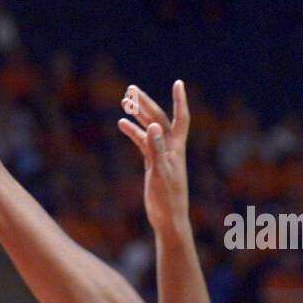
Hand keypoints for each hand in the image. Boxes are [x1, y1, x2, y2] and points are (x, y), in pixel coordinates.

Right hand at [119, 80, 190, 231]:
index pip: (180, 118)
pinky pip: (142, 142)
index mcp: (175, 148)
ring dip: (138, 115)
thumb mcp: (160, 172)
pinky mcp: (153, 164)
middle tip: (131, 90)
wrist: (168, 219)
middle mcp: (170, 148)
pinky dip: (133, 132)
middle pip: (159, 119)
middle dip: (146, 103)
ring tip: (124, 101)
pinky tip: (122, 124)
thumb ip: (156, 148)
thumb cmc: (167, 198)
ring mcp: (161, 155)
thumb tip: (155, 125)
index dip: (179, 101)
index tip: (178, 83)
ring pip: (149, 129)